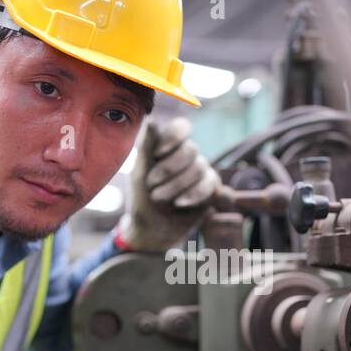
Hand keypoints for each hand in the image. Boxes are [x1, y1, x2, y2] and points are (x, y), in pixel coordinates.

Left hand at [116, 117, 219, 252]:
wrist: (151, 230)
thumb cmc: (141, 199)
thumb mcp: (139, 173)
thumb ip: (146, 147)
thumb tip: (152, 120)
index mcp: (168, 147)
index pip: (182, 127)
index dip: (173, 137)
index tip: (157, 154)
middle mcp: (186, 156)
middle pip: (191, 149)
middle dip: (169, 169)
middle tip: (151, 186)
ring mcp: (200, 172)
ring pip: (200, 167)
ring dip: (177, 185)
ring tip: (159, 199)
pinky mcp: (210, 189)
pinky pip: (211, 184)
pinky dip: (194, 194)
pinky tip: (180, 204)